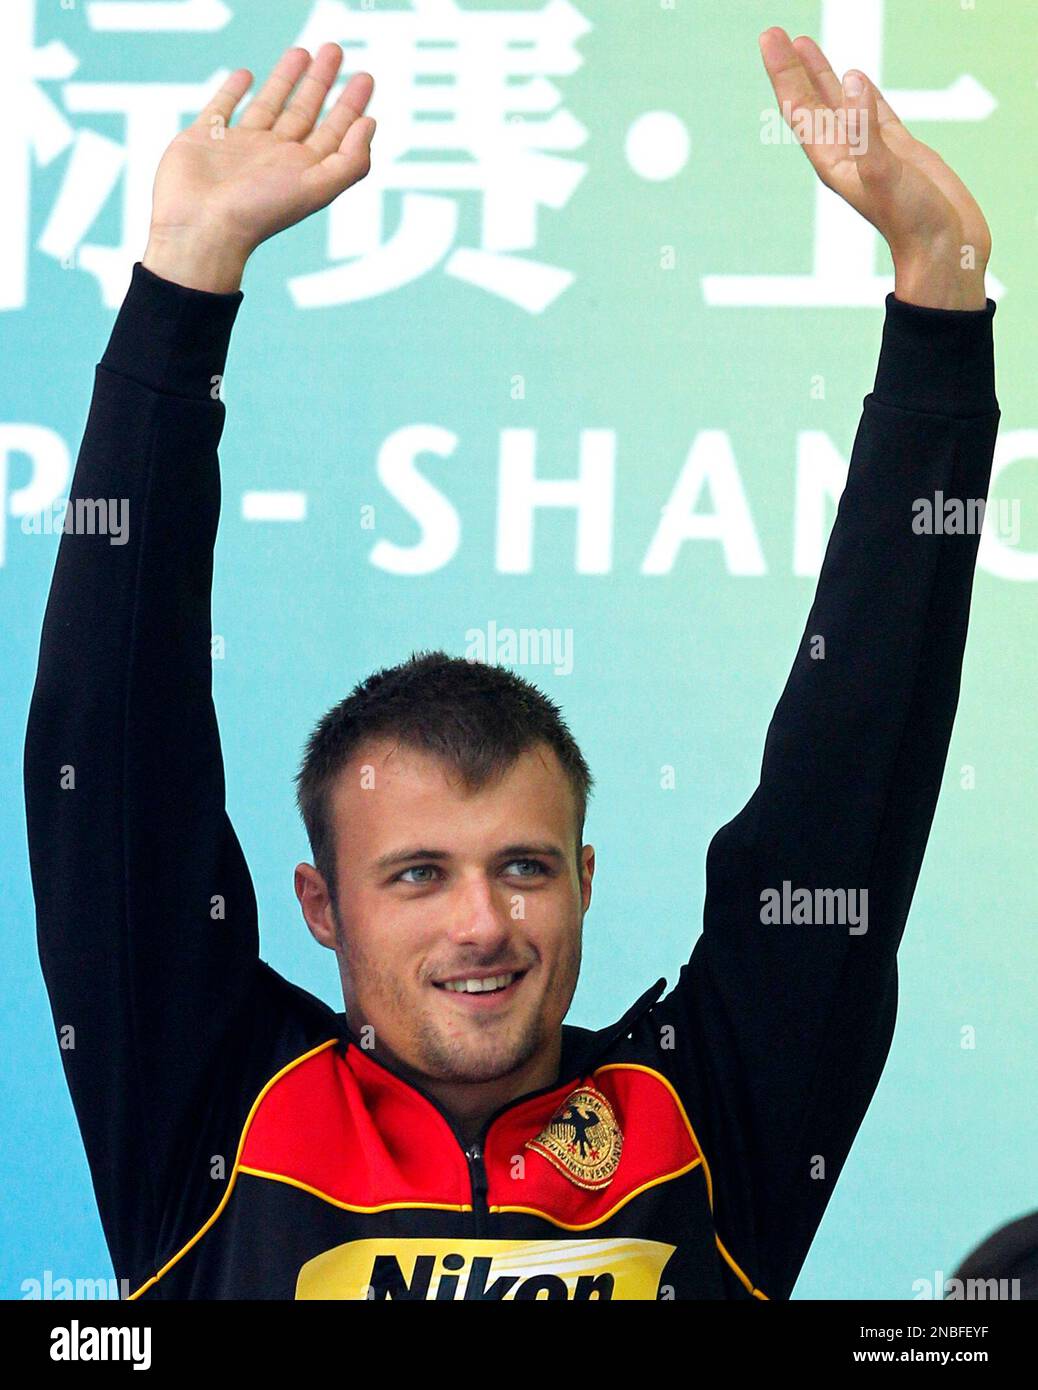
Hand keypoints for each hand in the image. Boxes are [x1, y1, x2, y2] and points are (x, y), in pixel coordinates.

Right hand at [143, 44, 374, 292]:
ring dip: (286, 80)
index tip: (364, 77)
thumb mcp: (315, 188)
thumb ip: (348, 161)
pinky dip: (233, 91)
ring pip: (269, 105)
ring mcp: (239, 148)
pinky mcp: (205, 139)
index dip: (350, 106)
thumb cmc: (258, 213)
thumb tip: (370, 124)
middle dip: (321, 82)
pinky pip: (223, 108)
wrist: (199, 228)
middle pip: (304, 113)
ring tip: (302, 52)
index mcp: (301, 171)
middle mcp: (273, 158)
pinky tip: (246, 75)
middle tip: (335, 50)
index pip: (333, 133)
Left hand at [758, 27, 991, 308]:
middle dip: (792, 68)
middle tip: (773, 34)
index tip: (771, 38)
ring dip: (819, 75)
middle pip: (810, 101)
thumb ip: (865, 128)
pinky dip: (862, 93)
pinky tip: (854, 77)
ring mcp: (872, 151)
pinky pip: (873, 112)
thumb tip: (850, 81)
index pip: (800, 108)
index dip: (784, 73)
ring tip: (802, 45)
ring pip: (838, 103)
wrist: (944, 249)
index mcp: (833, 160)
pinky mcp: (899, 151)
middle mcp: (846, 154)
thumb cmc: (912, 221)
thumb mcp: (884, 171)